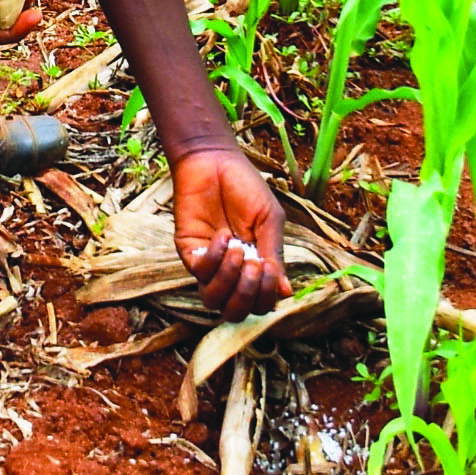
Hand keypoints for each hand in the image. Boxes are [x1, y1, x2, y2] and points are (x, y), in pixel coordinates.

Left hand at [172, 145, 290, 322]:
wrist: (215, 162)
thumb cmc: (246, 187)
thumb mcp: (269, 220)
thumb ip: (275, 255)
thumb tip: (286, 293)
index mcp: (254, 267)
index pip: (259, 303)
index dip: (266, 296)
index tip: (270, 267)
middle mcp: (230, 272)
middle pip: (235, 312)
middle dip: (246, 295)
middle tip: (254, 265)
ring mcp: (209, 264)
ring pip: (213, 301)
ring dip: (229, 280)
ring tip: (238, 250)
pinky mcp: (189, 251)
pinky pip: (200, 271)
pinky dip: (215, 256)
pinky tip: (223, 234)